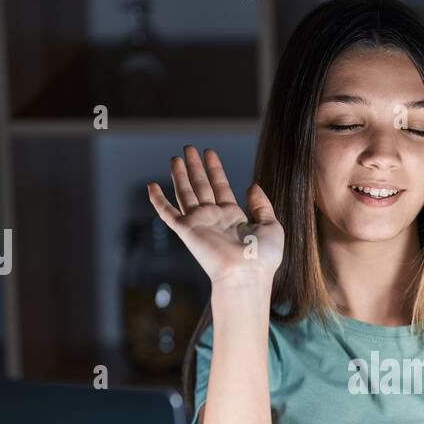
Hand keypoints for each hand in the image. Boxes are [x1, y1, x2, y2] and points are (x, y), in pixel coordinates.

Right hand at [147, 145, 283, 286]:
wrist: (246, 275)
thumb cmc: (262, 258)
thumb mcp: (271, 226)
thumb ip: (262, 205)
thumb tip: (252, 186)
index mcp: (233, 217)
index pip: (221, 187)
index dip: (215, 169)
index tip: (209, 153)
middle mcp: (214, 218)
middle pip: (201, 186)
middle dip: (194, 167)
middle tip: (189, 148)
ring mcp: (199, 224)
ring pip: (185, 194)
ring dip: (179, 175)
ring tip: (176, 158)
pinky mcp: (187, 231)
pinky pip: (168, 213)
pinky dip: (158, 200)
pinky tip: (151, 185)